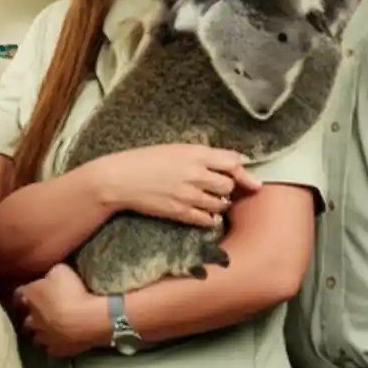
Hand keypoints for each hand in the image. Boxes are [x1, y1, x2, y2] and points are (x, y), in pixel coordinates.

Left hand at [14, 264, 107, 357]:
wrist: (85, 320)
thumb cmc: (72, 291)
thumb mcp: (61, 270)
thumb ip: (50, 273)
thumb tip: (48, 276)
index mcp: (30, 296)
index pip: (17, 294)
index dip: (22, 293)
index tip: (27, 293)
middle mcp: (31, 318)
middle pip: (25, 319)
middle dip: (31, 316)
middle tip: (40, 312)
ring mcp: (42, 336)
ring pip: (36, 337)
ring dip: (41, 332)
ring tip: (50, 329)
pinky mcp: (55, 350)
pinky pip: (51, 348)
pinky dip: (54, 344)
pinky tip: (61, 340)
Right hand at [94, 144, 261, 227]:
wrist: (120, 178)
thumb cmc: (144, 159)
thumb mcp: (174, 148)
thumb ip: (200, 155)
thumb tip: (226, 162)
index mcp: (195, 153)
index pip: (233, 162)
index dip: (242, 170)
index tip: (248, 178)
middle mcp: (196, 174)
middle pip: (229, 184)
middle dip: (228, 187)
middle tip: (219, 188)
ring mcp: (189, 195)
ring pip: (221, 204)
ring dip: (219, 203)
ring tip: (209, 200)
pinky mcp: (180, 212)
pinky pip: (207, 220)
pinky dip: (209, 218)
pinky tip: (203, 214)